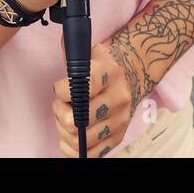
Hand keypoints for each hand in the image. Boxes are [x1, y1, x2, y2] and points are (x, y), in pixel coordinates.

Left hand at [52, 37, 134, 157]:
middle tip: (60, 105)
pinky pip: (90, 153)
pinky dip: (73, 149)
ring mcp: (120, 120)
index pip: (82, 87)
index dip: (62, 91)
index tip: (59, 88)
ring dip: (64, 130)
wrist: (134, 74)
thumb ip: (74, 49)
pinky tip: (69, 138)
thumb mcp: (91, 50)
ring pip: (80, 138)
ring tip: (66, 118)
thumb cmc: (105, 64)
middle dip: (60, 113)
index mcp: (111, 73)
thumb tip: (63, 38)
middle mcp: (118, 98)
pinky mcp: (118, 136)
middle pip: (77, 120)